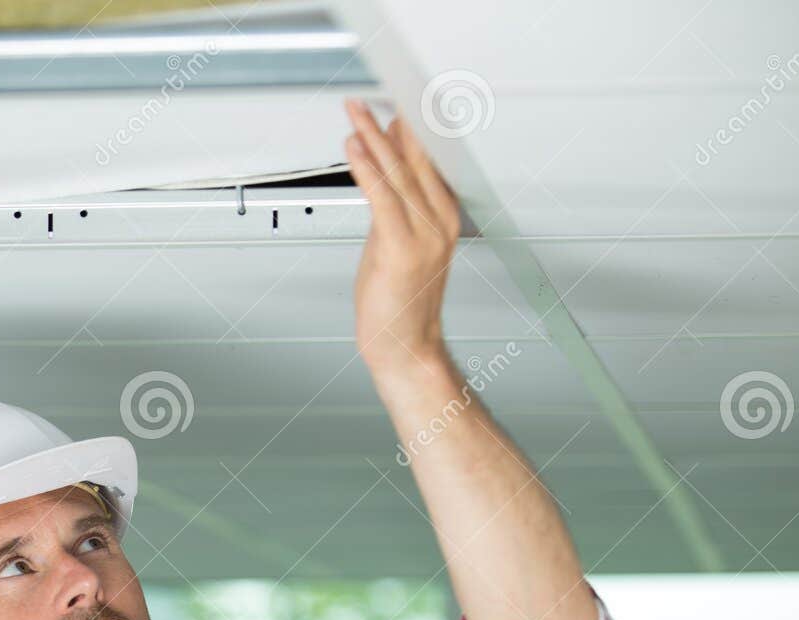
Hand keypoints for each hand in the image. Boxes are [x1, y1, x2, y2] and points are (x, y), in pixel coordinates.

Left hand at [344, 98, 460, 379]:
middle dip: (391, 124)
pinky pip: (382, 198)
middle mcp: (439, 222)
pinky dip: (366, 169)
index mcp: (444, 218)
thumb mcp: (398, 242)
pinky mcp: (400, 247)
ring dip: (372, 137)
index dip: (411, 129)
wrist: (406, 346)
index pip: (428, 162)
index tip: (398, 101)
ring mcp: (424, 234)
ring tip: (355, 111)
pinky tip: (354, 148)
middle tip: (374, 96)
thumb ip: (395, 205)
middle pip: (414, 160)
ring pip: (397, 174)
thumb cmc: (401, 301)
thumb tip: (384, 166)